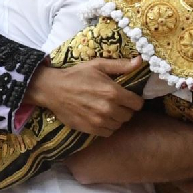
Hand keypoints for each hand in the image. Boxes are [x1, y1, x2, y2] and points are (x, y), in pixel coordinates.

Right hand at [25, 57, 144, 136]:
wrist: (52, 89)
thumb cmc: (76, 75)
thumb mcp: (98, 65)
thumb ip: (121, 65)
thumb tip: (140, 61)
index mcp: (113, 92)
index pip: (137, 104)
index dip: (135, 100)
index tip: (129, 97)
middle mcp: (108, 109)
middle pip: (129, 115)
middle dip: (126, 109)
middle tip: (117, 102)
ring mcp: (99, 121)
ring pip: (119, 124)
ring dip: (116, 118)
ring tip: (109, 110)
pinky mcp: (90, 129)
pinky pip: (108, 132)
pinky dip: (107, 126)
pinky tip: (101, 117)